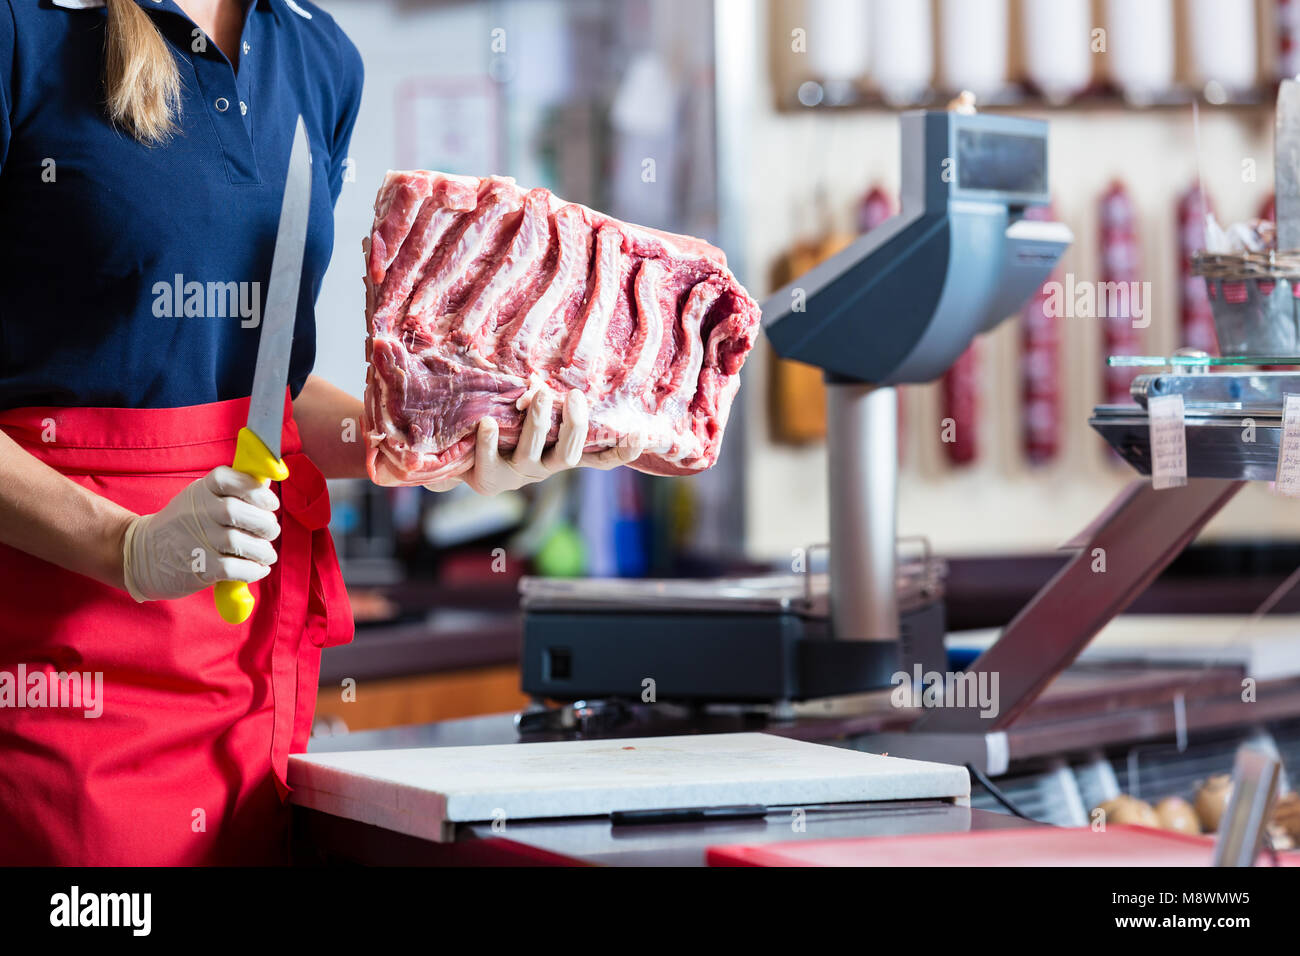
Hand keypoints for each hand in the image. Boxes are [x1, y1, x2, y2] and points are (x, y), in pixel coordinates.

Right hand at [121, 466, 281, 601]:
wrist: (142, 556)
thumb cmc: (183, 525)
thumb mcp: (200, 499)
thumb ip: (232, 493)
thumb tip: (267, 488)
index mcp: (201, 491)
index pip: (229, 479)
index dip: (256, 490)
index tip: (271, 503)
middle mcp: (197, 513)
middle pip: (239, 512)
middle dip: (265, 523)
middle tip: (270, 531)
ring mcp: (197, 541)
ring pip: (240, 542)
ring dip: (263, 550)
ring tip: (266, 554)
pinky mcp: (200, 569)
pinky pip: (235, 568)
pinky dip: (253, 570)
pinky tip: (258, 569)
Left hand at [425, 389, 644, 495]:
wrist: (464, 461)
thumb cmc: (507, 430)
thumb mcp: (532, 417)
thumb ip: (543, 403)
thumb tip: (541, 380)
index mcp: (562, 453)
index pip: (600, 459)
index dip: (621, 452)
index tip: (639, 436)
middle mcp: (546, 467)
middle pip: (569, 453)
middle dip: (573, 425)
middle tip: (574, 396)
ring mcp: (519, 474)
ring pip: (534, 453)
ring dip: (538, 423)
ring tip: (539, 396)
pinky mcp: (490, 478)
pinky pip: (490, 458)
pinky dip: (489, 440)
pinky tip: (486, 422)